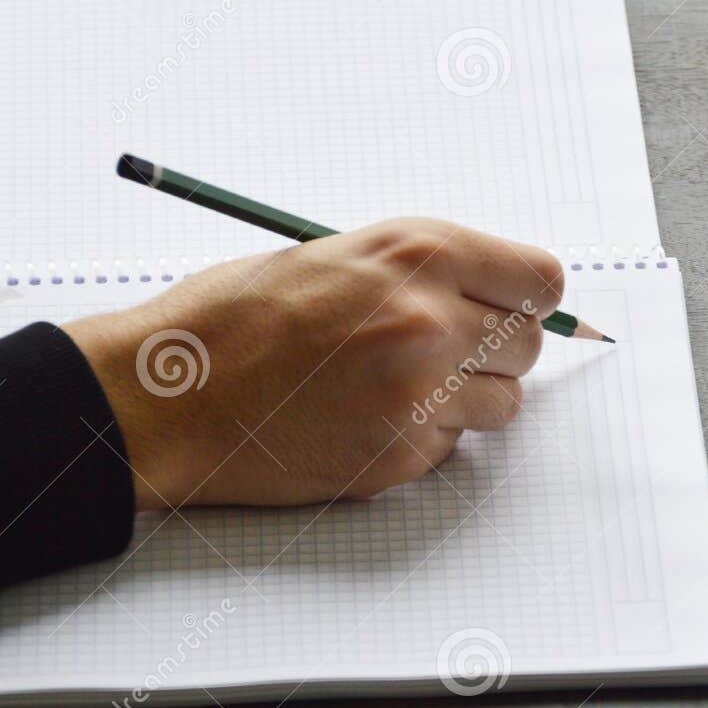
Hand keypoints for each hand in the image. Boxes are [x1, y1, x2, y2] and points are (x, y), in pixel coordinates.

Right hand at [65, 218, 563, 509]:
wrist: (167, 397)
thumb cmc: (232, 320)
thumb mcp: (333, 256)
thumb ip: (418, 272)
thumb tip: (490, 297)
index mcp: (417, 253)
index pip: (540, 279)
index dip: (528, 299)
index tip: (513, 311)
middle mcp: (430, 319)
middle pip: (530, 345)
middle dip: (497, 351)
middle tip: (444, 352)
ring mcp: (421, 394)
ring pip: (504, 403)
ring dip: (467, 400)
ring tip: (398, 387)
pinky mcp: (402, 454)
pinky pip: (452, 446)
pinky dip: (422, 437)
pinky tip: (362, 420)